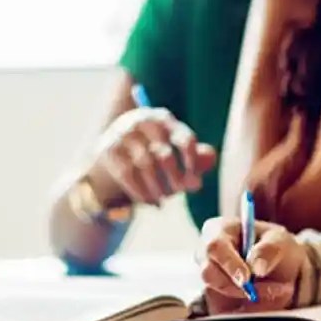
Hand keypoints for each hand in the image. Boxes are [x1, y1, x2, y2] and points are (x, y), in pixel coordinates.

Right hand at [86, 109, 217, 207]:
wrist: (113, 153)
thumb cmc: (153, 153)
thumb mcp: (176, 152)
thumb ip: (197, 156)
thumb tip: (210, 158)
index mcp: (164, 119)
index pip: (185, 140)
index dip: (193, 164)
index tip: (196, 184)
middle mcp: (143, 121)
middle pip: (165, 155)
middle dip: (175, 180)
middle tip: (179, 193)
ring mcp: (124, 133)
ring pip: (146, 166)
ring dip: (157, 188)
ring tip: (163, 200)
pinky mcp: (109, 149)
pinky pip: (128, 175)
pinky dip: (141, 192)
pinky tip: (149, 202)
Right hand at [197, 217, 305, 314]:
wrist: (282, 270)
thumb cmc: (275, 247)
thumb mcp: (280, 241)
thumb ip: (269, 249)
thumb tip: (256, 266)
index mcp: (218, 231)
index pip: (214, 246)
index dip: (229, 263)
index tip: (246, 278)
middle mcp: (206, 255)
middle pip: (208, 273)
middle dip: (236, 286)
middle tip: (260, 292)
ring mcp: (208, 278)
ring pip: (216, 294)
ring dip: (245, 298)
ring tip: (274, 292)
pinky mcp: (214, 299)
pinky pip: (223, 310)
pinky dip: (246, 309)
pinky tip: (264, 301)